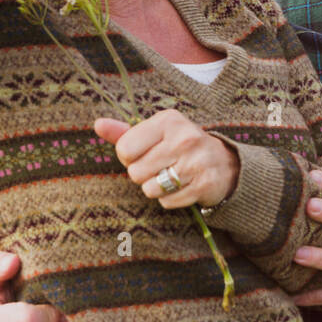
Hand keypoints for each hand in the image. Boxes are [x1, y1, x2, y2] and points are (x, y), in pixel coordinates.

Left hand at [95, 110, 239, 209]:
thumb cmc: (180, 146)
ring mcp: (195, 161)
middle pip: (135, 172)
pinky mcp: (204, 184)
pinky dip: (171, 199)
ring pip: (150, 189)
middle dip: (144, 174)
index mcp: (168, 120)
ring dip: (157, 188)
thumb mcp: (156, 133)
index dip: (130, 157)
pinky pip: (167, 201)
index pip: (125, 149)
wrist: (224, 163)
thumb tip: (97, 124)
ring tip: (172, 176)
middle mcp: (184, 137)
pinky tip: (184, 186)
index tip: (146, 153)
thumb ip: (125, 132)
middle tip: (163, 166)